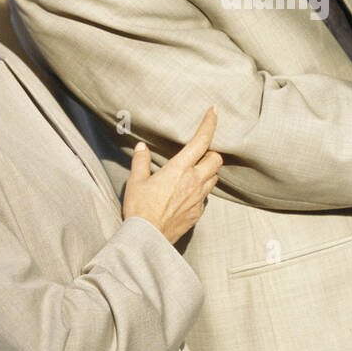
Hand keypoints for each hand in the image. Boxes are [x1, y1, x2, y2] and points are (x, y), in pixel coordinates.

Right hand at [121, 107, 221, 243]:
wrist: (147, 238)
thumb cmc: (139, 209)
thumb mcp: (135, 181)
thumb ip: (141, 161)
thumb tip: (141, 147)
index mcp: (179, 169)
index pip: (201, 141)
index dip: (209, 124)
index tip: (214, 111)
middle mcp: (194, 181)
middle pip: (216, 159)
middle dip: (211, 152)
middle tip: (199, 153)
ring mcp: (199, 198)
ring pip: (214, 177)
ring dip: (208, 171)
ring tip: (193, 172)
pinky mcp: (198, 213)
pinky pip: (206, 196)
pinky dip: (201, 190)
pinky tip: (187, 193)